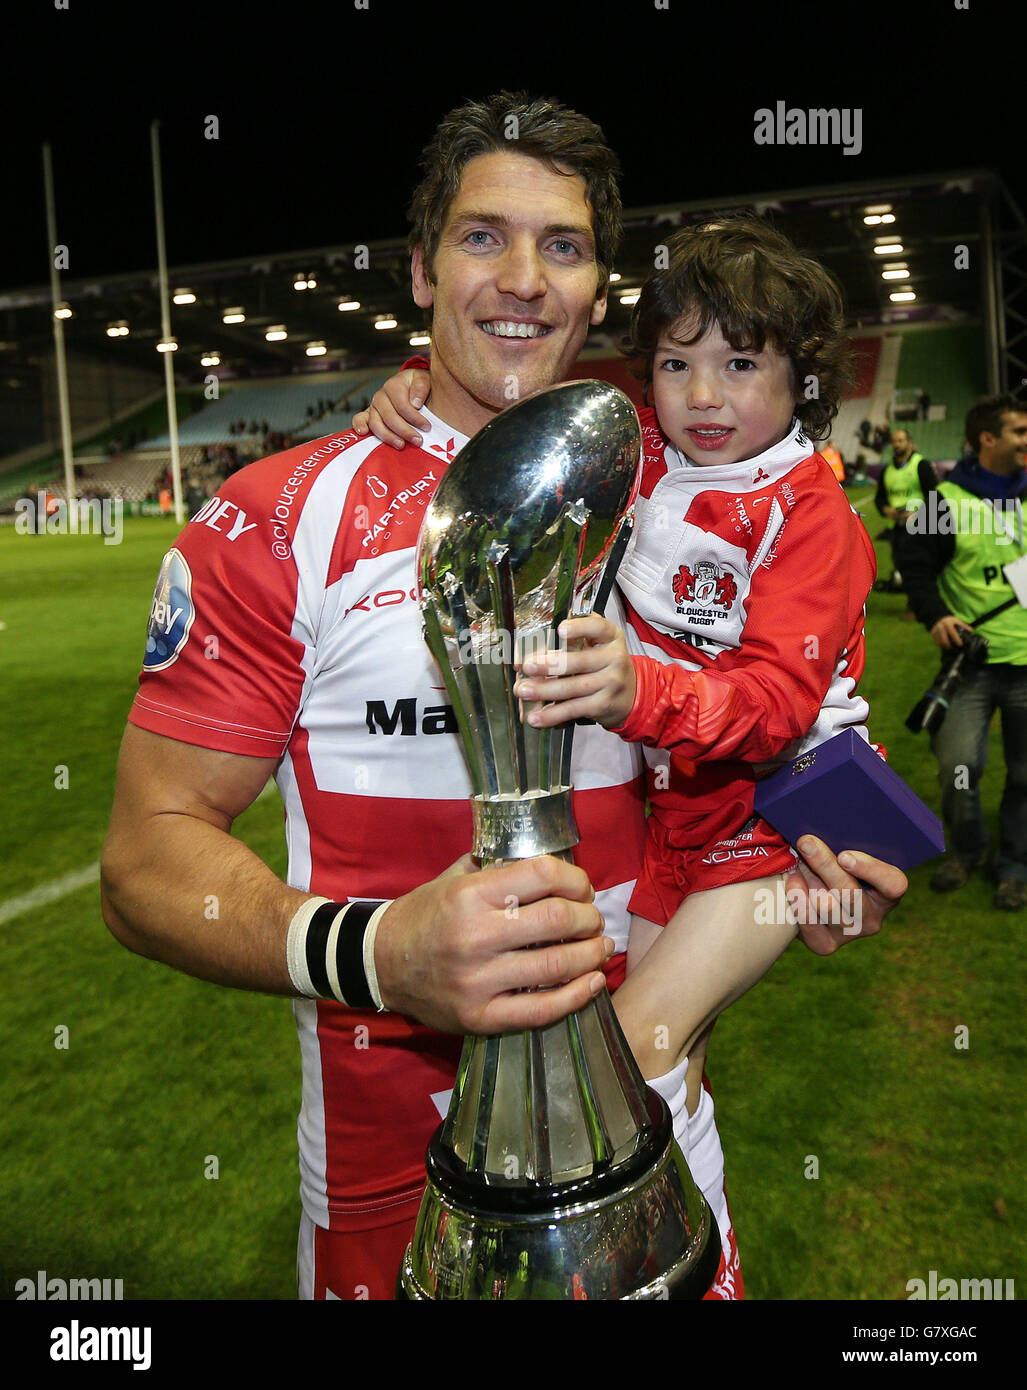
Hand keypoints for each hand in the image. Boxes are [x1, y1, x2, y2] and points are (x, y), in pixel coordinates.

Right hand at [352, 368, 432, 447]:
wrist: (411, 388)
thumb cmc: (418, 386)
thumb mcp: (424, 379)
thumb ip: (421, 387)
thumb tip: (415, 403)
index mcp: (394, 385)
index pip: (402, 405)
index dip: (415, 418)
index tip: (427, 427)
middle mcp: (381, 396)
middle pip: (390, 417)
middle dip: (405, 431)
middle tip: (418, 441)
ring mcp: (373, 406)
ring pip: (376, 423)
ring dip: (388, 436)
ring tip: (401, 445)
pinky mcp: (368, 415)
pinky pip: (359, 419)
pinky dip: (359, 425)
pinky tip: (363, 432)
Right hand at [372, 854, 613, 1032]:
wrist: (380, 964)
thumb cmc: (424, 915)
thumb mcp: (454, 878)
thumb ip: (498, 867)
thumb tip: (551, 863)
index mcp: (470, 894)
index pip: (542, 876)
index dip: (575, 880)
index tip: (583, 888)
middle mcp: (475, 936)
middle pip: (558, 921)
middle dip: (589, 918)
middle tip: (593, 919)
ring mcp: (478, 981)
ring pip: (557, 966)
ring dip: (591, 955)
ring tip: (600, 947)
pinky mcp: (481, 1017)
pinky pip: (542, 1009)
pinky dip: (577, 996)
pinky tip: (593, 982)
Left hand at [512, 615, 636, 729]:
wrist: (630, 694)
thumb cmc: (606, 664)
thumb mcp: (602, 642)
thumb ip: (581, 629)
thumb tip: (549, 624)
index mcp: (611, 638)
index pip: (599, 628)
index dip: (580, 628)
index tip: (560, 629)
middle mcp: (614, 659)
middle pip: (579, 662)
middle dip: (550, 665)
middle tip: (527, 666)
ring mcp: (609, 684)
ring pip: (572, 688)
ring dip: (544, 690)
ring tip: (523, 690)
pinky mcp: (601, 705)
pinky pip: (573, 709)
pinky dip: (552, 714)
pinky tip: (536, 716)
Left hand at [787, 834, 907, 955]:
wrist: (808, 892)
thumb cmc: (832, 864)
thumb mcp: (844, 852)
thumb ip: (842, 840)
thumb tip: (825, 823)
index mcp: (887, 892)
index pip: (894, 884)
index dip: (871, 870)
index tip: (845, 855)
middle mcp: (873, 917)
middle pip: (851, 894)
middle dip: (826, 865)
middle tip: (806, 842)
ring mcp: (850, 933)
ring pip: (828, 906)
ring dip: (809, 880)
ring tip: (796, 861)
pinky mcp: (825, 944)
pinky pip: (810, 924)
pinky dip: (797, 899)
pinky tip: (790, 881)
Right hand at [930, 614, 972, 650]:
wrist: (938, 618)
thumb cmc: (950, 620)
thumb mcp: (957, 621)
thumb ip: (964, 626)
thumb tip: (972, 631)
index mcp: (948, 623)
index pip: (952, 633)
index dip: (957, 639)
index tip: (960, 644)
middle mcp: (940, 627)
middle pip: (944, 640)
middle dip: (949, 646)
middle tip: (953, 648)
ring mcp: (935, 631)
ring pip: (940, 642)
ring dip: (945, 646)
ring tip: (949, 647)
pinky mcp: (933, 634)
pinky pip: (936, 642)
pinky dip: (940, 645)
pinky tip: (944, 645)